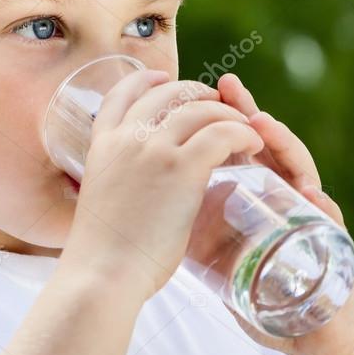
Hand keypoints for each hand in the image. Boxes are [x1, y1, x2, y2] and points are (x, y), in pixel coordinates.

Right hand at [63, 69, 265, 304]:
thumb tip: (137, 189)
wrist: (101, 276)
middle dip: (198, 94)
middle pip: (168, 93)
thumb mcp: (100, 201)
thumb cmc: (101, 257)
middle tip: (218, 107)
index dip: (146, 81)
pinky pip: (222, 133)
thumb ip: (119, 182)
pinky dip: (243, 132)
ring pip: (201, 109)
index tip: (164, 79)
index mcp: (102, 145)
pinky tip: (253, 145)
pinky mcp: (182, 169)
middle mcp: (126, 139)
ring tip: (245, 129)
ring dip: (228, 114)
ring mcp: (154, 150)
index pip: (121, 94)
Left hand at [215, 72, 353, 354]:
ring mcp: (311, 216)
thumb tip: (144, 209)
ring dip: (282, 148)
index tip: (198, 91)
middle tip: (229, 88)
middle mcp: (285, 196)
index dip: (220, 117)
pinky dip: (320, 205)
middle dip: (248, 115)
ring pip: (300, 170)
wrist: (312, 334)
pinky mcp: (334, 244)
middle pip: (267, 147)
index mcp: (256, 194)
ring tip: (262, 128)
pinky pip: (328, 219)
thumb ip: (195, 229)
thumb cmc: (266, 295)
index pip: (238, 147)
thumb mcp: (219, 257)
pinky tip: (309, 195)